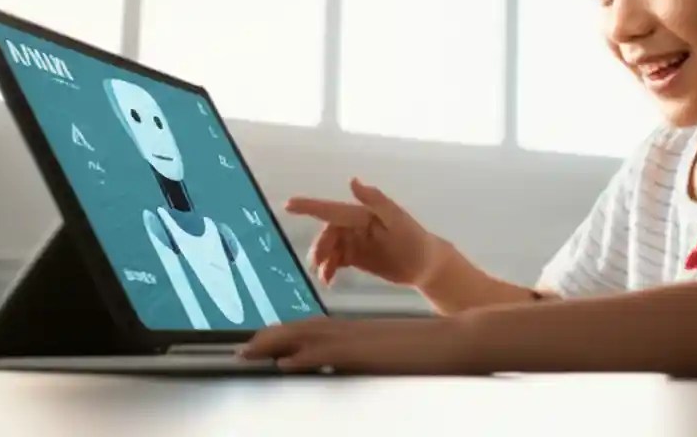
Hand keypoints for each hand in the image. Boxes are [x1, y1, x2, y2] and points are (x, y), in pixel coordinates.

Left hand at [239, 317, 478, 374]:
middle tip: (240, 349)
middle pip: (301, 329)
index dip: (283, 336)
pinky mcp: (365, 352)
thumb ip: (364, 359)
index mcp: (358, 331)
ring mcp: (359, 339)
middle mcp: (353, 330)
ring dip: (274, 344)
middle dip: (269, 338)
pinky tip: (285, 364)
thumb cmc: (428, 353)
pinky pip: (327, 352)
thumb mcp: (388, 356)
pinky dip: (303, 356)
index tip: (260, 344)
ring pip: (306, 336)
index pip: (312, 330)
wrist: (456, 341)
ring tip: (247, 352)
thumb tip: (340, 368)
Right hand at [288, 178, 446, 287]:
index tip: (287, 205)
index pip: (332, 209)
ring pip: (329, 248)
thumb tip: (352, 180)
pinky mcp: (357, 257)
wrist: (427, 265)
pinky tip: (329, 281)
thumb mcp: (398, 219)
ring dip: (323, 261)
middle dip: (319, 247)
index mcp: (363, 214)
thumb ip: (375, 200)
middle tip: (316, 264)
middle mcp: (356, 225)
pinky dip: (329, 270)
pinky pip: (336, 261)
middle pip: (328, 233)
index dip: (310, 206)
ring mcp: (356, 241)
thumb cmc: (415, 239)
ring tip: (324, 277)